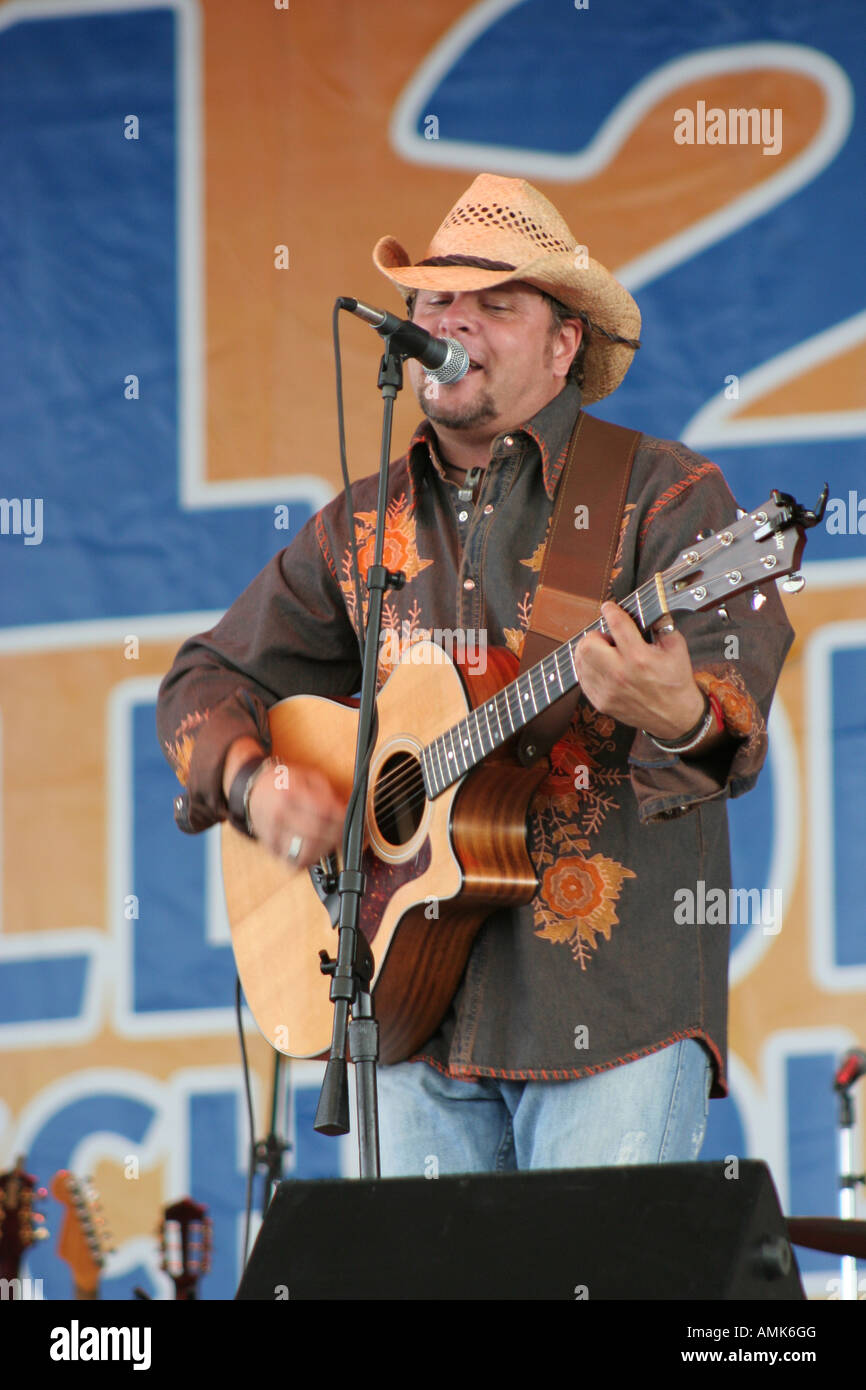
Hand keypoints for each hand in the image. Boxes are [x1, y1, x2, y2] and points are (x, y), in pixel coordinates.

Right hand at [246, 761, 347, 869]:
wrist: (254, 790)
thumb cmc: (283, 782)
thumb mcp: (308, 776)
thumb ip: (328, 793)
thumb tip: (346, 809)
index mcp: (289, 793)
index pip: (322, 811)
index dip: (340, 817)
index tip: (347, 817)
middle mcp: (279, 815)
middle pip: (315, 833)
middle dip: (335, 835)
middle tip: (342, 831)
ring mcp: (272, 834)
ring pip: (304, 853)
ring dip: (323, 850)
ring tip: (330, 841)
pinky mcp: (270, 848)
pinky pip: (293, 863)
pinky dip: (309, 858)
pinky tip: (315, 848)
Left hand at [574, 601, 704, 739]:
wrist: (675, 717)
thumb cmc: (675, 681)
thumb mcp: (677, 648)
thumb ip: (662, 624)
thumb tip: (651, 606)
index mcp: (640, 658)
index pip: (617, 625)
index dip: (611, 611)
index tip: (608, 607)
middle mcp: (621, 674)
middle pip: (588, 644)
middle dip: (595, 635)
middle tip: (606, 639)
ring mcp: (608, 691)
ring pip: (581, 661)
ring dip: (589, 652)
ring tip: (604, 653)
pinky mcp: (601, 702)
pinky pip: (582, 679)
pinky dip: (588, 669)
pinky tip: (601, 667)